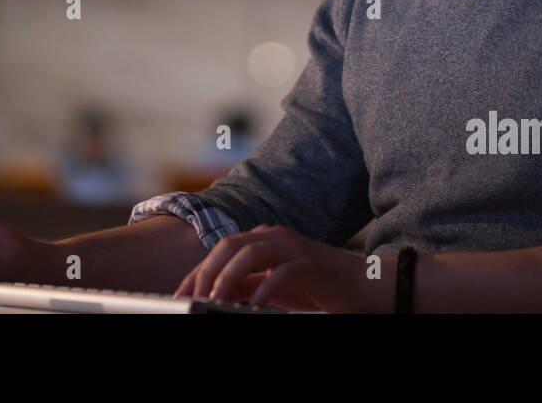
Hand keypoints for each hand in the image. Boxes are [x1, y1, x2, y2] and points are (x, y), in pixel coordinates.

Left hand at [173, 224, 382, 313]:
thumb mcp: (272, 286)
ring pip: (251, 252)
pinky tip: (256, 305)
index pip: (220, 251)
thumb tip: (214, 294)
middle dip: (207, 272)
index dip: (198, 272)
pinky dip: (266, 288)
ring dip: (229, 277)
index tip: (180, 295)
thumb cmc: (315, 286)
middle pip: (229, 245)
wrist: (361, 285)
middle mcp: (275, 236)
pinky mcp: (312, 263)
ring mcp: (294, 247)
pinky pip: (283, 272)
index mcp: (262, 239)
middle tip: (193, 299)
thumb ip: (246, 284)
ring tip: (216, 301)